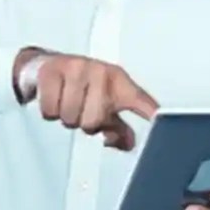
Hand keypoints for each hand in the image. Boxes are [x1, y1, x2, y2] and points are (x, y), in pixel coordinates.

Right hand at [17, 50, 157, 150]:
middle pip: (93, 121)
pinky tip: (54, 98)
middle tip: (81, 110)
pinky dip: (49, 110)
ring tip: (67, 103)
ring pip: (70, 117)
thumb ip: (118, 128)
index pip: (140, 101)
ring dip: (65, 116)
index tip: (162, 123)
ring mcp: (76, 68)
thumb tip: (126, 143)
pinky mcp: (52, 70)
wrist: (46, 66)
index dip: (152, 114)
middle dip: (83, 122)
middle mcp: (101, 72)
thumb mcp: (103, 106)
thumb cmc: (81, 87)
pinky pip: (50, 109)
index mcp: (120, 82)